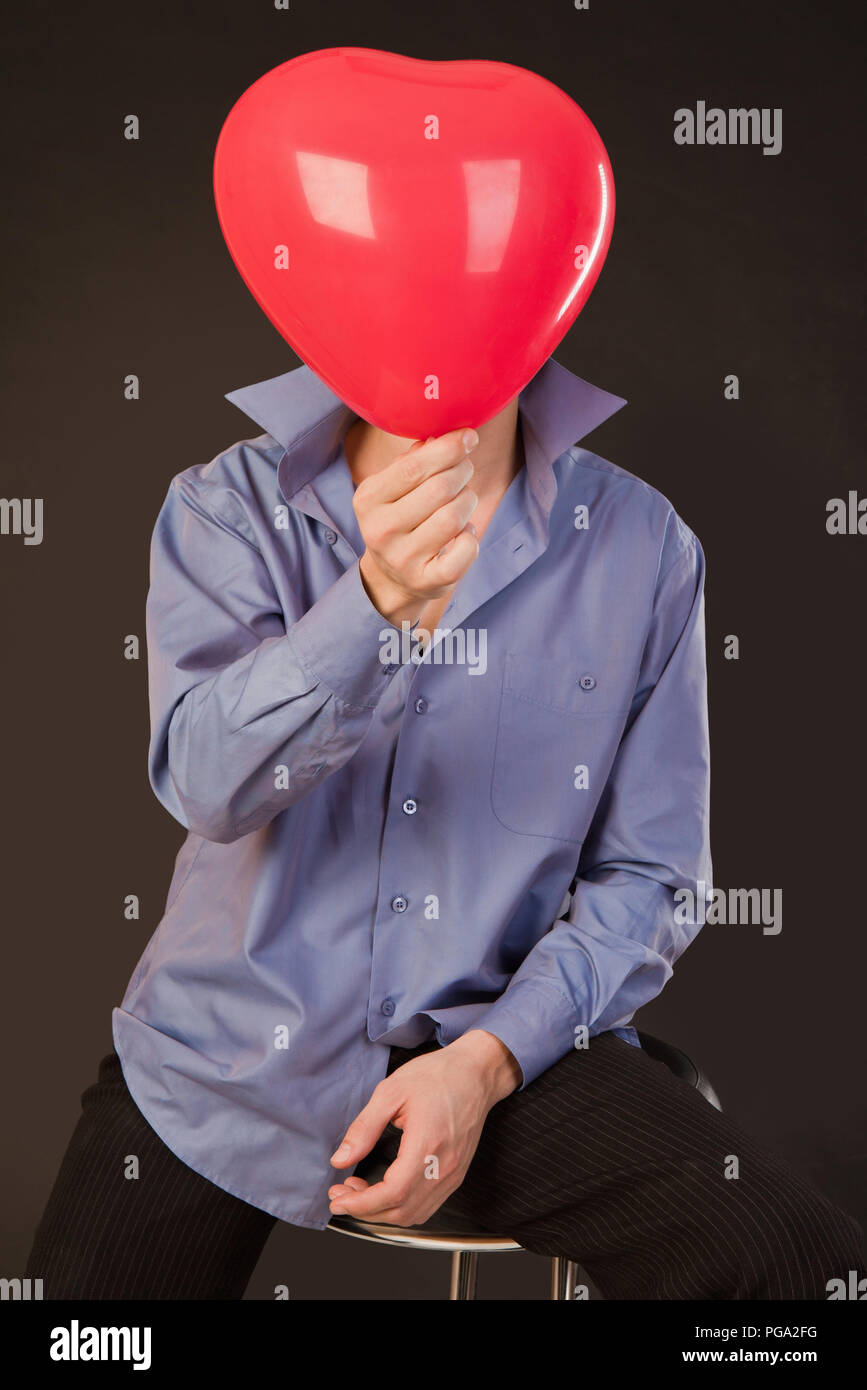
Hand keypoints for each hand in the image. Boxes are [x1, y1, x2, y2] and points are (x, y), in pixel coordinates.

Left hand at [328, 1030, 521, 1226]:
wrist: (475, 1073)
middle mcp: (445, 1167)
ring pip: (414, 1214)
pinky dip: (400, 1208)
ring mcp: (453, 1174)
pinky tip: (384, 1192)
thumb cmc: (437, 1076)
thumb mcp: (391, 1092)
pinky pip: (426, 1206)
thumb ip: (364, 1129)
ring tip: (358, 1192)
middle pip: (401, 1211)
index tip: (338, 1199)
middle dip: (364, 1210)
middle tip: (340, 1193)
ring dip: (381, 1212)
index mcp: (428, 1145)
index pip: (393, 1193)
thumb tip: (340, 1159)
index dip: (361, 1204)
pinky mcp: (456, 1175)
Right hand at [354, 427, 480, 626]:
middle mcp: (381, 530)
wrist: (393, 577)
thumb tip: (444, 435)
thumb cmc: (400, 520)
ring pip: (455, 516)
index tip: (468, 436)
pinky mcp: (427, 581)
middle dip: (462, 471)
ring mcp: (403, 558)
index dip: (447, 448)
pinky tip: (463, 533)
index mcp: (368, 499)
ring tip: (464, 500)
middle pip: (440, 488)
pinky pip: (465, 551)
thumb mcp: (394, 488)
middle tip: (465, 469)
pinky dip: (472, 537)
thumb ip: (414, 460)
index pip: (413, 467)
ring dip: (468, 501)